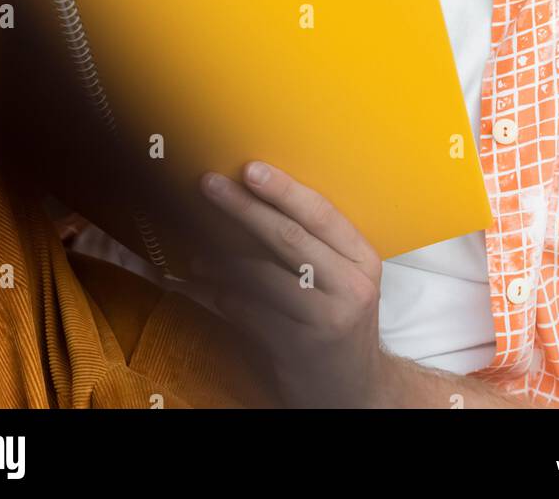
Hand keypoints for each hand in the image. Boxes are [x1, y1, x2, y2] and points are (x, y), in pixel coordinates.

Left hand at [194, 161, 393, 408]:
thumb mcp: (343, 280)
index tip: (249, 168)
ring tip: (196, 253)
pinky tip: (206, 289)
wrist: (356, 390)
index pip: (320, 213)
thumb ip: (314, 246)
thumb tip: (255, 200)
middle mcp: (351, 286)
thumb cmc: (340, 321)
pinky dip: (223, 297)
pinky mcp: (300, 348)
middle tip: (209, 184)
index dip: (283, 189)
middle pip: (288, 237)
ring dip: (222, 260)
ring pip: (263, 276)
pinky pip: (250, 313)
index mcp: (362, 258)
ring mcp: (327, 318)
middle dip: (243, 207)